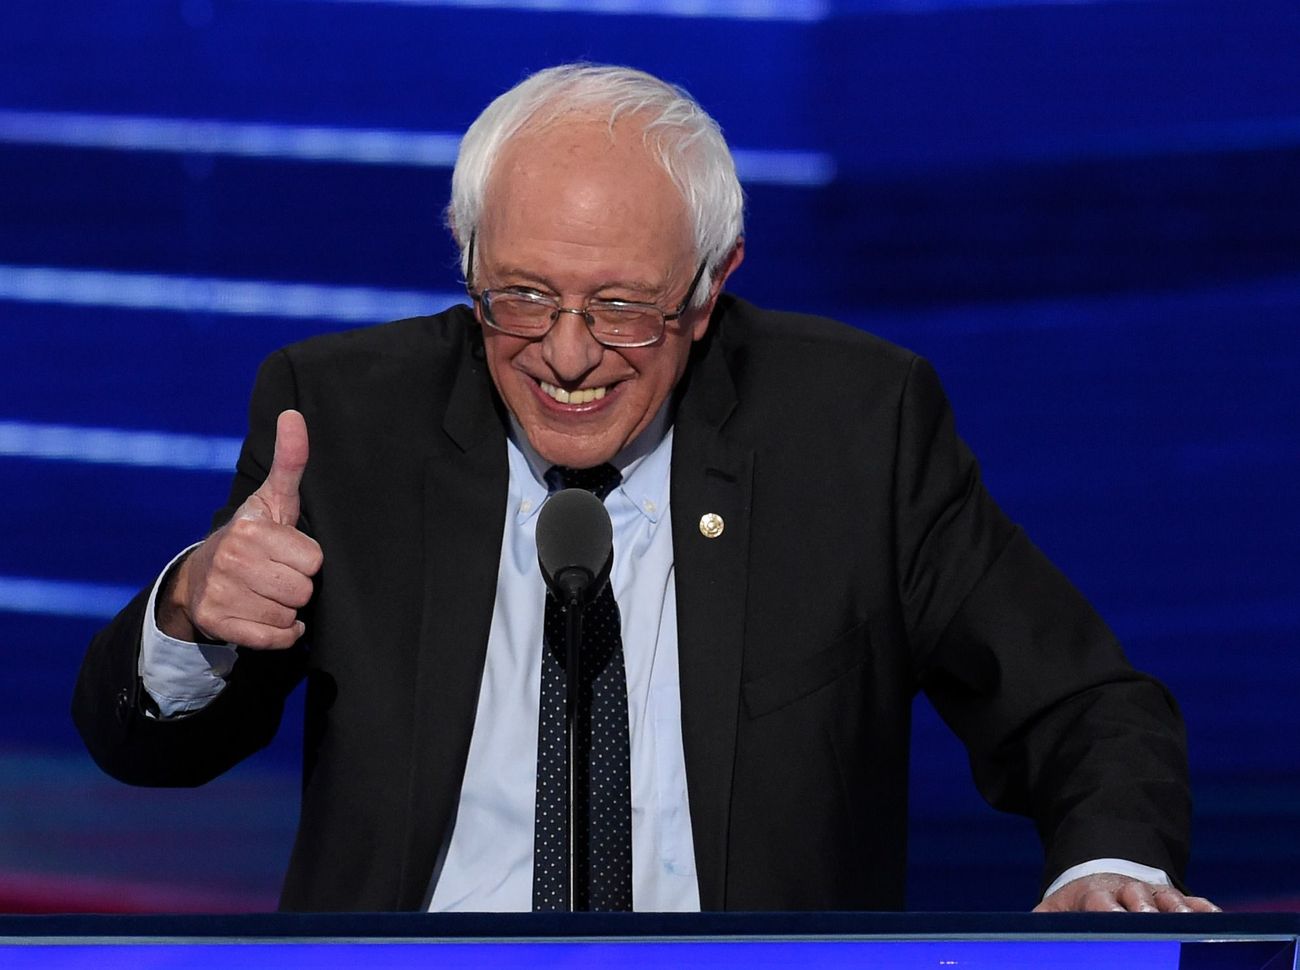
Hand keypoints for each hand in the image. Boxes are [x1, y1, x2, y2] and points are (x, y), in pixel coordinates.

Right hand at [158, 409, 323, 648]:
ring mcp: (220, 593)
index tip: (286, 553)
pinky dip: (280, 634)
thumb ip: (290, 461)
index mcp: (251, 529)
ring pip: (288, 615)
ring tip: (266, 593)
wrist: (202, 577)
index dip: (306, 559)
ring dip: (286, 610)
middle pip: (303, 590)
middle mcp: (231, 559)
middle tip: (275, 575)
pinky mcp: (216, 623)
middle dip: (297, 585)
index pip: (314, 560)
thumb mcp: (273, 499)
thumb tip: (294, 415)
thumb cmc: (252, 536)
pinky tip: (268, 617)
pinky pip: (273, 639)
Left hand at [1034, 873, 1220, 912]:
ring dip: (1179, 912)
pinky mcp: (1177, 898)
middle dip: (1146, 912)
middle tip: (1154, 925)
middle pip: (1139, 900)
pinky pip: (1195, 902)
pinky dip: (1205, 910)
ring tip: (1189, 926)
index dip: (1110, 913)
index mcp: (1096, 895)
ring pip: (1170, 900)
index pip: (1103, 904)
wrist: (1102, 872)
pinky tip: (1216, 919)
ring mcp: (1154, 894)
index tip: (1115, 922)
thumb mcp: (1056, 909)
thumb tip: (1018, 935)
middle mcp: (1127, 891)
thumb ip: (1043, 921)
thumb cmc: (1079, 903)